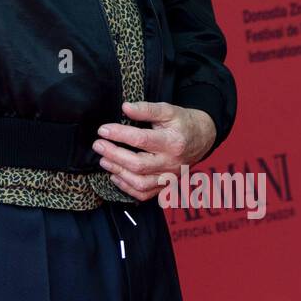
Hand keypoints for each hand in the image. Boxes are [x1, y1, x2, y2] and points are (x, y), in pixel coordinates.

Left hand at [91, 100, 216, 201]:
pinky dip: (127, 188)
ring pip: (140, 183)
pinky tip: (115, 176)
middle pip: (138, 165)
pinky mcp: (165, 185)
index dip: (119, 135)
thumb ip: (147, 109)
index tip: (103, 130)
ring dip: (118, 172)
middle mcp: (171, 163)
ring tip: (103, 160)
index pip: (141, 140)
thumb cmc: (182, 123)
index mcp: (173, 142)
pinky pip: (144, 194)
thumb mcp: (168, 110)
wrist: (202, 138)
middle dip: (114, 155)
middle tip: (98, 145)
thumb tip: (125, 107)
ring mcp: (168, 177)